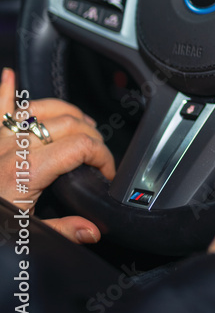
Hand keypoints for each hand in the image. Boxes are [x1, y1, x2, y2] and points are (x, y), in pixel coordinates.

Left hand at [0, 67, 115, 243]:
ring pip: (41, 108)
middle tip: (97, 157)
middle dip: (93, 136)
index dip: (103, 156)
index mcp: (26, 171)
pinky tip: (9, 77)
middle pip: (68, 124)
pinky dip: (5, 89)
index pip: (81, 147)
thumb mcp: (25, 235)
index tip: (106, 172)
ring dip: (67, 112)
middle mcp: (12, 148)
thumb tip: (92, 230)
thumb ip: (62, 231)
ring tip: (81, 125)